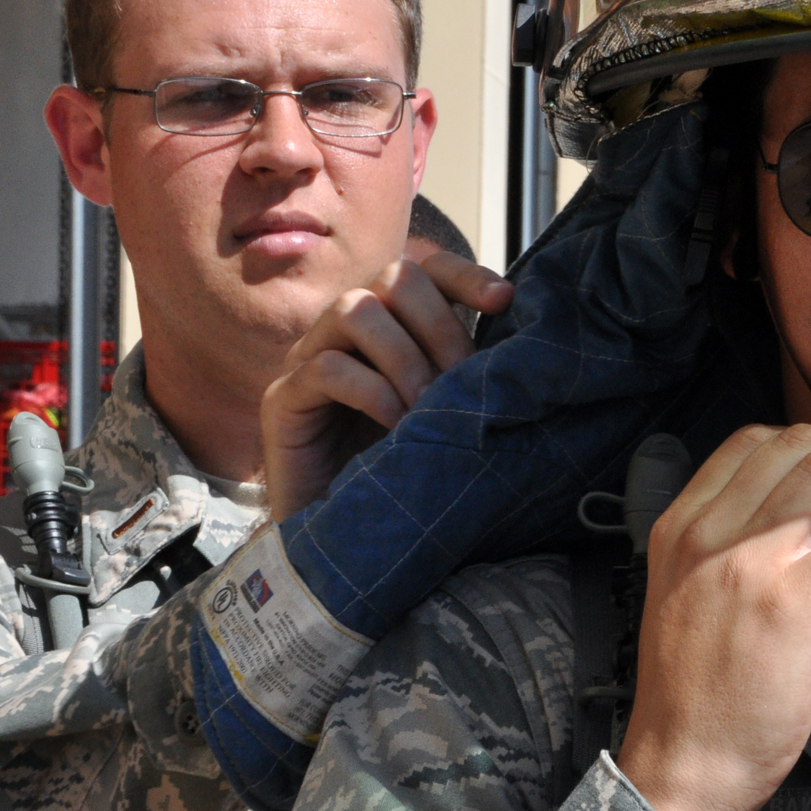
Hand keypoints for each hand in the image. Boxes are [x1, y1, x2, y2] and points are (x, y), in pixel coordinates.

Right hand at [261, 253, 511, 518]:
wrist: (344, 541)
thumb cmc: (402, 474)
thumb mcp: (447, 416)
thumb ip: (470, 375)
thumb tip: (527, 350)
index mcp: (390, 326)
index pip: (425, 269)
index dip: (465, 276)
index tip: (504, 302)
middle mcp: (345, 331)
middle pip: (393, 277)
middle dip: (439, 325)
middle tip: (461, 381)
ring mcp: (308, 358)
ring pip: (355, 310)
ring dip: (405, 357)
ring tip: (428, 407)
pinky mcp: (282, 398)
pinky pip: (326, 367)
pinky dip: (372, 391)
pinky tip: (398, 427)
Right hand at [616, 424, 810, 810]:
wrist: (683, 764)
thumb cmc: (696, 692)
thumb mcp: (687, 594)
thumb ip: (728, 546)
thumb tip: (807, 513)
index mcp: (680, 524)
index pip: (753, 440)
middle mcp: (707, 531)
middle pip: (800, 444)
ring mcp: (747, 563)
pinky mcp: (790, 604)